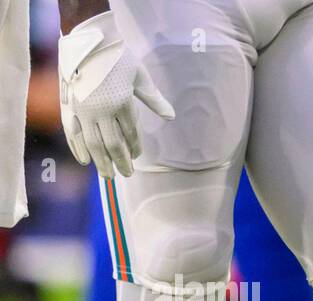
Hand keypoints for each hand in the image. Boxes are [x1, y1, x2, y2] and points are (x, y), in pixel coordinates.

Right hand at [58, 11, 173, 178]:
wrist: (88, 41)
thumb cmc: (119, 58)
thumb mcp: (140, 77)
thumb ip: (154, 99)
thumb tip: (171, 117)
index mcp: (121, 103)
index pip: (130, 134)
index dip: (134, 148)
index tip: (137, 157)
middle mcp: (101, 109)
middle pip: (112, 144)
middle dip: (120, 162)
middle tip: (125, 175)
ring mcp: (83, 109)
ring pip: (92, 142)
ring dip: (100, 161)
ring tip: (107, 175)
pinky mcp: (69, 105)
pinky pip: (72, 131)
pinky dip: (77, 147)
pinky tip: (84, 161)